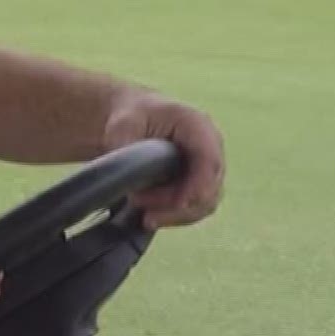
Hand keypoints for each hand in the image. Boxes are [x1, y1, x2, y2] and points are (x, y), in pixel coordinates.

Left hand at [104, 93, 224, 229]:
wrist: (134, 119)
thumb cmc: (130, 117)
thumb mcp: (124, 125)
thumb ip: (130, 150)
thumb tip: (134, 183)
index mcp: (196, 125)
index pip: (208, 159)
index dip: (198, 185)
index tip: (179, 204)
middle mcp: (210, 147)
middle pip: (211, 187)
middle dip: (180, 207)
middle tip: (147, 214)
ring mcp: (207, 167)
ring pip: (205, 203)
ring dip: (176, 215)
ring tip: (145, 217)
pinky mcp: (198, 183)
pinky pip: (194, 208)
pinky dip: (174, 216)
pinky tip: (150, 218)